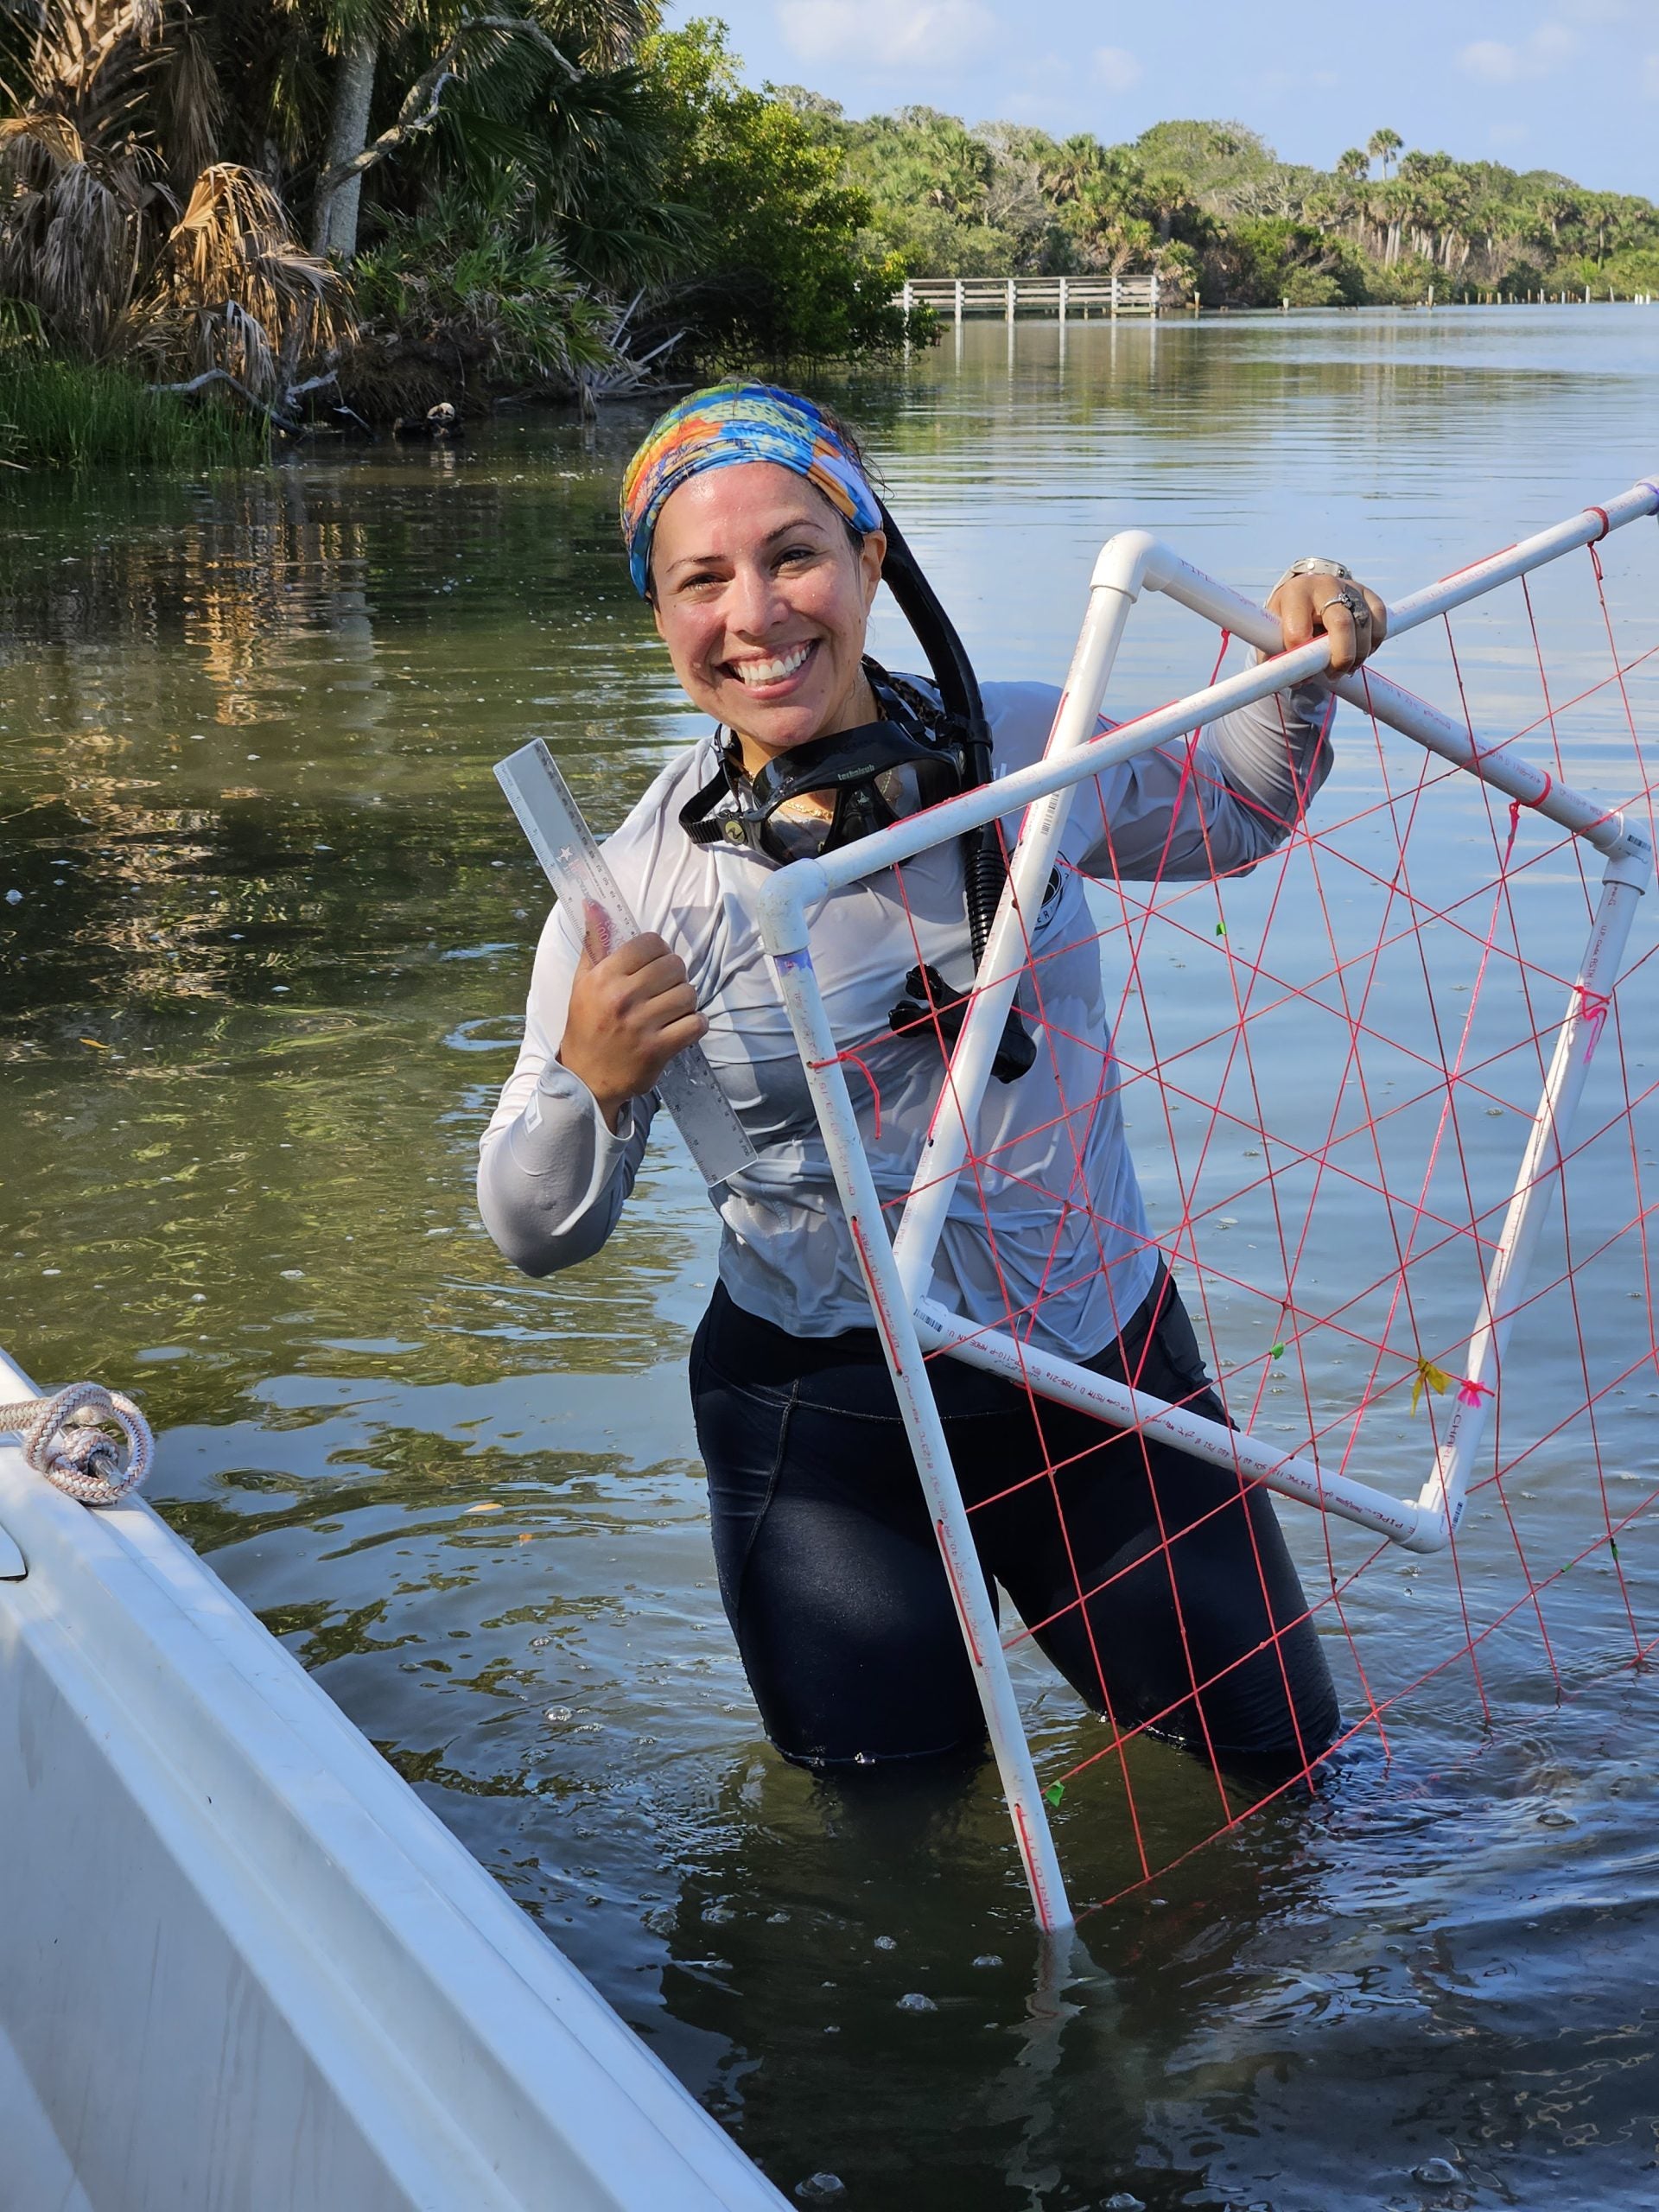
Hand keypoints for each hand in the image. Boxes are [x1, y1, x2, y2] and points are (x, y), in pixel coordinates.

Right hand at [557, 907, 707, 1132]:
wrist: (585, 1078)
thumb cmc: (586, 1025)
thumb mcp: (582, 982)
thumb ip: (593, 943)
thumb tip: (593, 903)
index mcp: (603, 977)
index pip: (650, 943)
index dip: (658, 951)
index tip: (653, 965)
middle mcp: (622, 998)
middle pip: (674, 966)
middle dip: (675, 976)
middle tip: (665, 989)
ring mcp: (641, 1025)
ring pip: (688, 994)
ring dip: (686, 1001)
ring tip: (672, 1009)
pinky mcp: (658, 1050)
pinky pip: (696, 1024)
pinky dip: (695, 1025)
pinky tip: (681, 1028)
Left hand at [1267, 572, 1387, 675]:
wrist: (1303, 595)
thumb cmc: (1286, 620)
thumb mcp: (1272, 635)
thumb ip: (1277, 657)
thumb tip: (1299, 680)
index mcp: (1295, 594)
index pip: (1299, 631)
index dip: (1303, 659)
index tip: (1303, 675)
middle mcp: (1323, 585)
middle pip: (1341, 624)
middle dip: (1341, 657)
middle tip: (1334, 675)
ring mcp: (1348, 586)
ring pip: (1364, 623)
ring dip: (1359, 653)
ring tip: (1346, 668)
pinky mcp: (1366, 592)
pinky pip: (1379, 617)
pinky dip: (1375, 640)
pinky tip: (1362, 652)